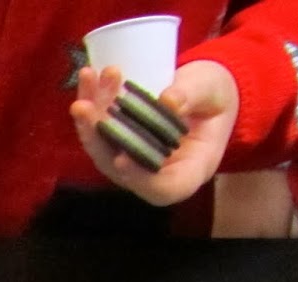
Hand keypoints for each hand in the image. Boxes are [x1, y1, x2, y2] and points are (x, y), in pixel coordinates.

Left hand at [70, 62, 238, 205]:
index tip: (122, 159)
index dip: (140, 178)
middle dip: (97, 138)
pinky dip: (93, 101)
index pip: (162, 188)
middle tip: (83, 107)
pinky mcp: (118, 141)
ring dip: (90, 114)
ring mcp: (132, 158)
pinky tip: (88, 76)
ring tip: (87, 78)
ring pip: (103, 146)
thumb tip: (167, 100)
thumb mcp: (212, 91)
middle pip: (119, 168)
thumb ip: (193, 96)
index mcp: (188, 171)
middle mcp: (154, 172)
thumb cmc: (214, 96)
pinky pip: (100, 127)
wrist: (203, 91)